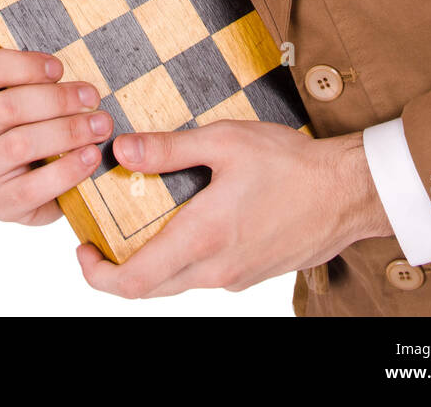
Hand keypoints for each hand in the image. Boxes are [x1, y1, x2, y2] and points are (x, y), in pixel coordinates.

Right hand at [0, 48, 111, 225]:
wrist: (36, 180)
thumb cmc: (34, 123)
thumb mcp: (29, 93)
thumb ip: (38, 79)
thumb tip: (70, 75)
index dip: (23, 66)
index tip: (58, 68)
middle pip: (6, 107)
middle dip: (56, 100)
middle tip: (92, 97)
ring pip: (19, 144)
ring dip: (67, 132)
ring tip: (99, 125)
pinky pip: (32, 186)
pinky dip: (66, 170)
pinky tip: (89, 157)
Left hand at [76, 121, 392, 296]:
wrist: (347, 193)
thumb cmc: (290, 164)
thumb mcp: (225, 141)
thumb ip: (169, 149)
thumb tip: (122, 149)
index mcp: (202, 239)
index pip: (133, 281)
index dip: (97, 273)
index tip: (83, 247)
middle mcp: (215, 269)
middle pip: (149, 288)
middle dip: (116, 268)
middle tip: (101, 235)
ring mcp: (234, 276)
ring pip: (176, 282)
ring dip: (150, 260)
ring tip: (140, 218)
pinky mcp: (250, 272)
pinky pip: (202, 274)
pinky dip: (181, 255)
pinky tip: (185, 218)